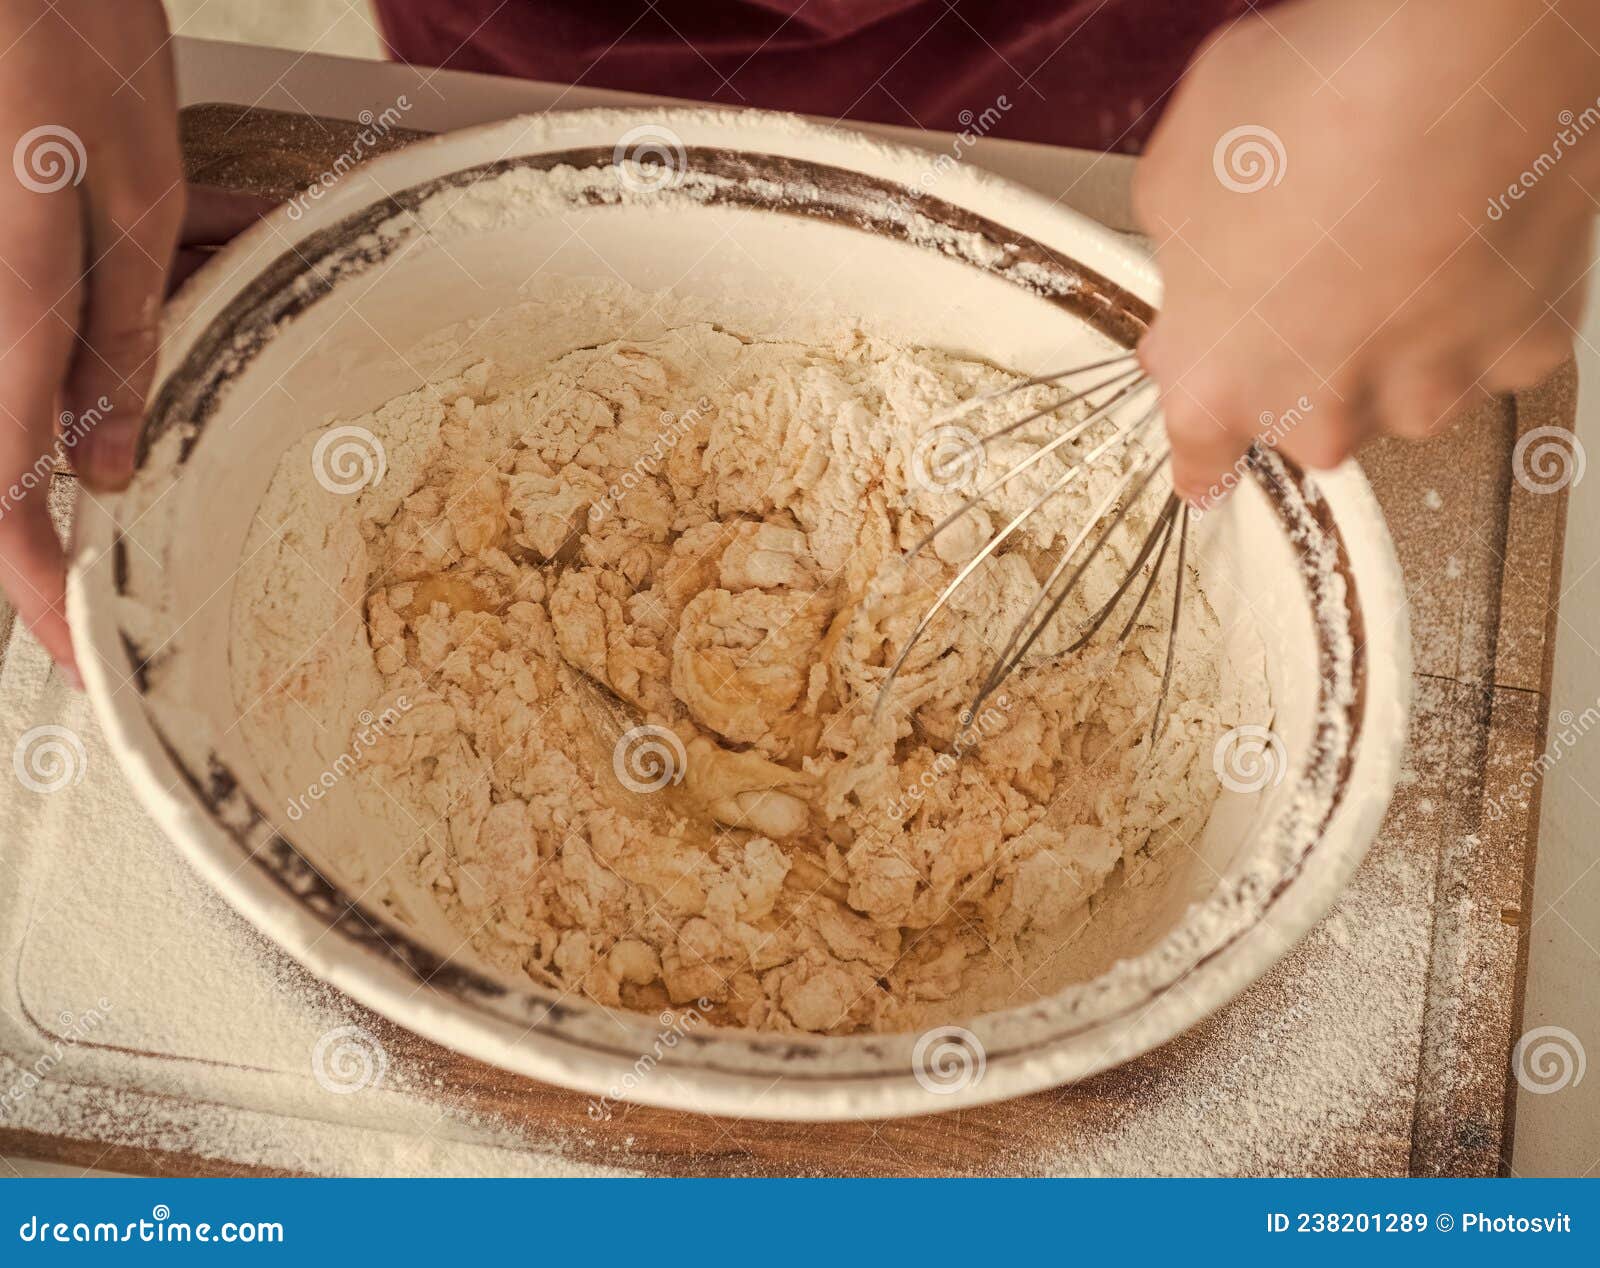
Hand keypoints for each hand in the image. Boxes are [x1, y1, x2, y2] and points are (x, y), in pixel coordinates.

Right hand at [0, 2, 267, 684]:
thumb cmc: (58, 36)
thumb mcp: (123, 196)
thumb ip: (111, 335)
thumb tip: (104, 467)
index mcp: (2, 314)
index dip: (43, 595)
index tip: (87, 661)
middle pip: (3, 455)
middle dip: (72, 508)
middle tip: (149, 544)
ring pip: (32, 380)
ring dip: (112, 382)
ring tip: (185, 358)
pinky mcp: (5, 268)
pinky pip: (38, 326)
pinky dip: (106, 324)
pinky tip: (173, 298)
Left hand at [1133, 0, 1598, 506]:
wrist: (1456, 61)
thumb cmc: (1311, 106)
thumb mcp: (1176, 179)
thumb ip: (1175, 262)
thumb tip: (1188, 281)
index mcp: (1219, 379)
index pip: (1200, 456)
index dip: (1203, 458)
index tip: (1205, 472)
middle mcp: (1322, 410)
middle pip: (1306, 421)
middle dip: (1306, 363)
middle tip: (1315, 269)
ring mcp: (1428, 389)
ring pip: (1403, 392)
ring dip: (1396, 338)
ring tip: (1394, 237)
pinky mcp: (1522, 349)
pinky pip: (1491, 347)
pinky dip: (1482, 305)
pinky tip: (1465, 235)